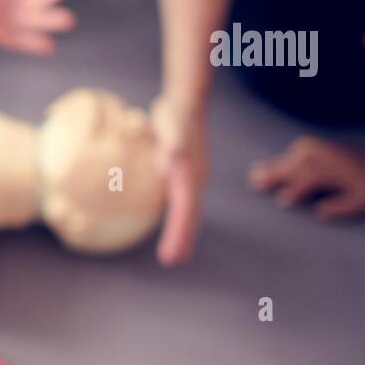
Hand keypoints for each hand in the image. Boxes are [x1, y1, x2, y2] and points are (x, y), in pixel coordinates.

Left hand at [151, 97, 206, 266]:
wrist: (187, 103)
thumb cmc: (175, 113)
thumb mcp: (171, 121)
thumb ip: (172, 138)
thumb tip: (169, 156)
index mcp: (189, 173)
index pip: (185, 209)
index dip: (179, 232)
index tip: (171, 254)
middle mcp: (195, 178)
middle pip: (189, 214)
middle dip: (182, 239)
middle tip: (172, 261)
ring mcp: (193, 177)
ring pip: (189, 210)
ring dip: (183, 232)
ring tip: (176, 256)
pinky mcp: (185, 175)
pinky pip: (183, 202)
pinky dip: (181, 219)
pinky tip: (175, 230)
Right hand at [249, 136, 364, 219]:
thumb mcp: (363, 202)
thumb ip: (340, 209)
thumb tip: (318, 213)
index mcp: (330, 172)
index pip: (304, 183)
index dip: (292, 194)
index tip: (283, 202)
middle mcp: (319, 158)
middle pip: (290, 168)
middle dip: (272, 176)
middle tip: (255, 183)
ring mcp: (314, 149)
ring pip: (287, 160)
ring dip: (272, 168)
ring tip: (255, 175)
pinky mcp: (312, 145)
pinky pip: (291, 154)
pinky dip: (280, 161)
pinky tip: (270, 167)